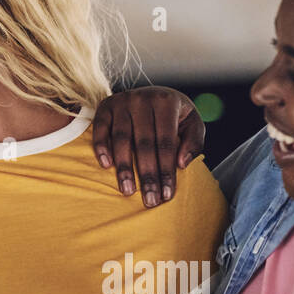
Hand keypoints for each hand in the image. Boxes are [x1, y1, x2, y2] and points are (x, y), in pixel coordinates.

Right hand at [91, 86, 203, 207]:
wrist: (153, 94)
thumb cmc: (175, 116)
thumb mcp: (192, 123)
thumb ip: (193, 142)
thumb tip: (181, 164)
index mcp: (167, 102)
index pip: (166, 142)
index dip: (167, 170)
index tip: (167, 195)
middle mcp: (142, 99)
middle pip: (144, 143)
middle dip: (147, 175)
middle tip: (149, 200)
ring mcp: (122, 101)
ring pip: (121, 139)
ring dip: (124, 167)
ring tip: (128, 190)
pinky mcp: (105, 106)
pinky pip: (100, 128)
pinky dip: (102, 147)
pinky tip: (106, 166)